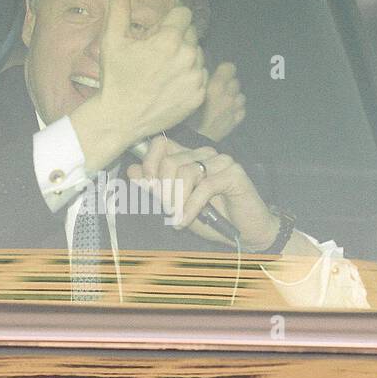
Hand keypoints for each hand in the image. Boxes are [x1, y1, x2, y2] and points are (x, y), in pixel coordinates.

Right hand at [69, 0, 205, 171]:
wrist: (120, 118)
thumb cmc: (115, 78)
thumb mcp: (112, 39)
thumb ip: (118, 6)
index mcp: (170, 40)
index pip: (184, 14)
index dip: (169, 23)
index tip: (156, 37)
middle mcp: (188, 57)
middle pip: (191, 34)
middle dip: (177, 40)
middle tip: (156, 57)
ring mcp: (196, 78)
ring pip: (197, 56)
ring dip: (184, 59)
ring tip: (163, 73)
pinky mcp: (199, 96)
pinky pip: (200, 77)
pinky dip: (188, 79)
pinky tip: (169, 86)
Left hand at [126, 135, 279, 248]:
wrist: (244, 233)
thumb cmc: (212, 218)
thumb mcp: (176, 205)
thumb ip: (156, 188)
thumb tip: (132, 170)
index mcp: (189, 156)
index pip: (160, 144)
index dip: (149, 164)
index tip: (150, 188)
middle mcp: (204, 153)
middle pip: (169, 161)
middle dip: (164, 191)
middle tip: (168, 211)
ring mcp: (220, 160)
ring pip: (186, 172)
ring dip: (177, 201)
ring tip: (178, 218)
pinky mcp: (234, 172)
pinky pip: (204, 186)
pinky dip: (191, 206)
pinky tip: (186, 220)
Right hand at [191, 62, 245, 141]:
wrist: (192, 141)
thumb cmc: (186, 116)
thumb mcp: (191, 94)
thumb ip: (202, 81)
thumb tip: (208, 72)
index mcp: (215, 86)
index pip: (230, 68)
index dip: (224, 70)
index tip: (219, 74)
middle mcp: (228, 95)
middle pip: (236, 82)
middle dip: (228, 84)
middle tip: (218, 91)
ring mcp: (234, 108)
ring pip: (241, 96)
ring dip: (234, 97)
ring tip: (223, 103)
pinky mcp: (236, 121)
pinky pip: (242, 109)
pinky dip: (237, 109)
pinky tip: (227, 113)